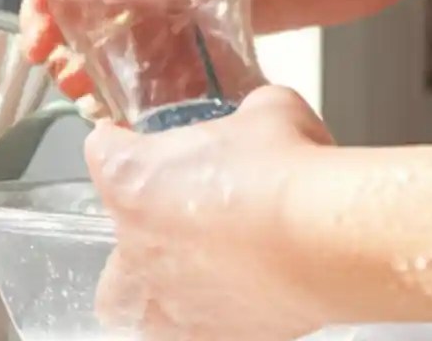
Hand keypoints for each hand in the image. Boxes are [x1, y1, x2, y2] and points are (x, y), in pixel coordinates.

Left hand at [86, 85, 335, 340]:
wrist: (329, 237)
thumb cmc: (291, 174)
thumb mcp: (270, 113)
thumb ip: (251, 117)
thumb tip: (268, 118)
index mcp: (131, 177)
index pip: (102, 152)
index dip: (119, 142)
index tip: (128, 140)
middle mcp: (136, 242)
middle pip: (111, 239)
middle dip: (133, 232)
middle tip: (168, 222)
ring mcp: (166, 295)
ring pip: (128, 304)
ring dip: (149, 291)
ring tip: (183, 280)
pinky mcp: (207, 334)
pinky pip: (185, 334)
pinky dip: (201, 323)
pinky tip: (228, 306)